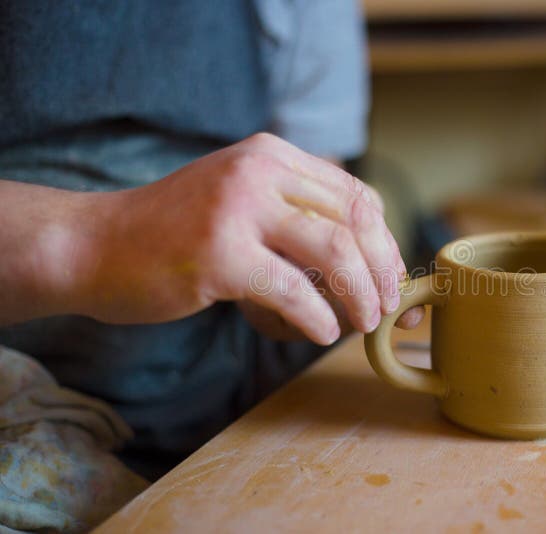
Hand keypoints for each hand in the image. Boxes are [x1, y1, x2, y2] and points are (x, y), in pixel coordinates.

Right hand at [66, 133, 422, 343]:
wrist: (92, 245)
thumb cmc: (171, 234)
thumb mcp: (239, 201)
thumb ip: (291, 214)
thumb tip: (361, 259)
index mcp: (271, 155)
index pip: (354, 193)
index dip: (384, 240)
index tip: (391, 277)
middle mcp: (260, 171)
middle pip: (354, 218)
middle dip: (383, 268)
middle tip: (389, 305)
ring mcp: (237, 209)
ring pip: (334, 250)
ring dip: (361, 293)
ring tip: (367, 322)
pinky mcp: (218, 253)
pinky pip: (292, 289)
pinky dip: (316, 317)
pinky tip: (322, 333)